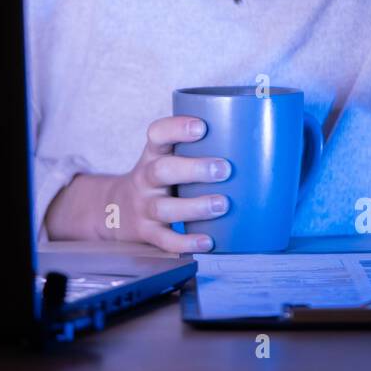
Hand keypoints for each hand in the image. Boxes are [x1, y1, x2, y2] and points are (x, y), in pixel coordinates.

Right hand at [104, 115, 230, 252]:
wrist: (116, 210)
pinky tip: (208, 242)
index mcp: (153, 155)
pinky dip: (186, 243)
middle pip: (162, 171)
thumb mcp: (166, 158)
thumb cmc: (158, 180)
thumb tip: (254, 148)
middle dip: (194, 169)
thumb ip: (196, 151)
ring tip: (221, 204)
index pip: (157, 134)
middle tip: (224, 169)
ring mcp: (145, 206)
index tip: (201, 127)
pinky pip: (165, 240)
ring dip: (194, 206)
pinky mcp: (147, 232)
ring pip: (164, 207)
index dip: (176, 128)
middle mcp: (146, 178)